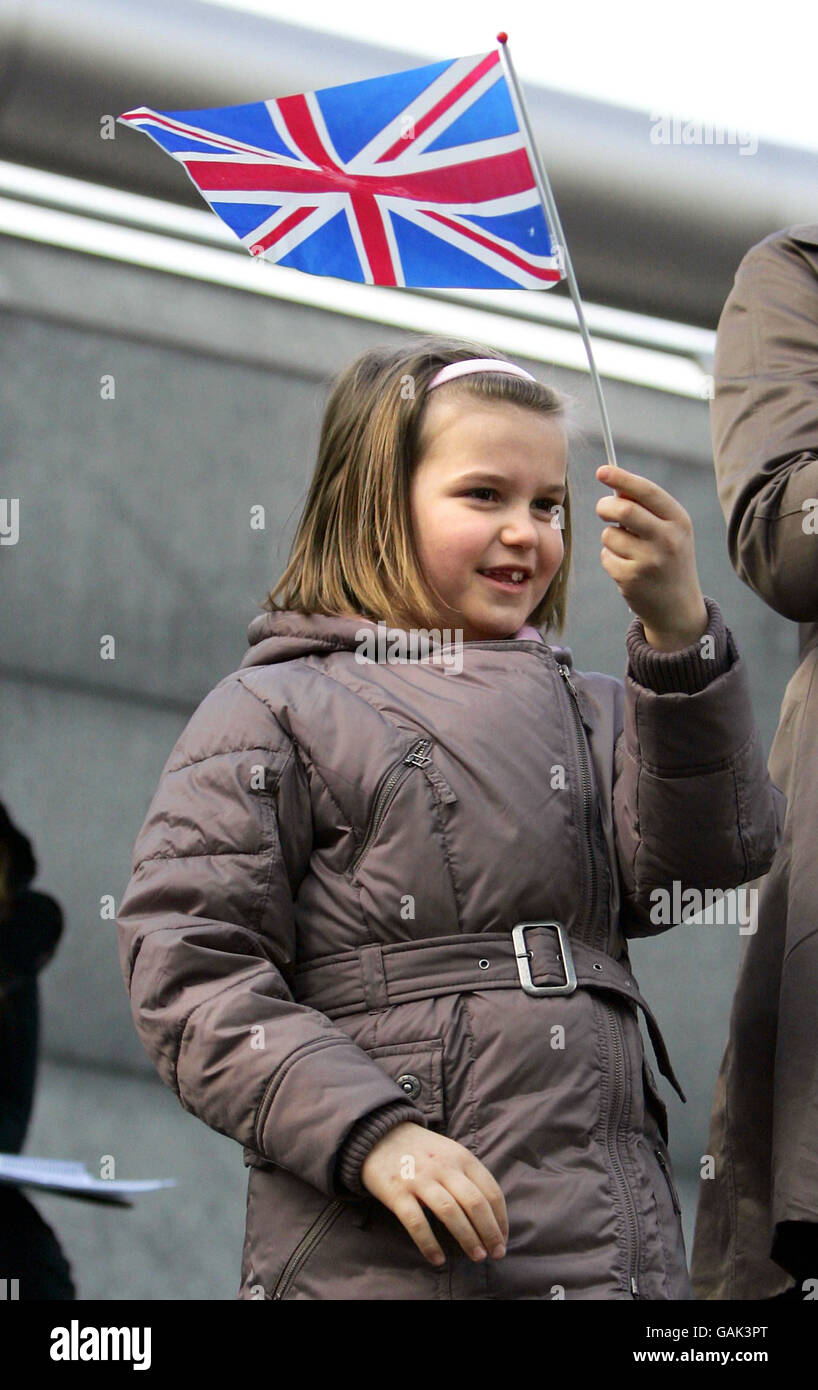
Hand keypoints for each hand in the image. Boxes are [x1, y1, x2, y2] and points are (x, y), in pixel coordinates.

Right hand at [360, 1120, 507, 1265]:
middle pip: (475, 1203)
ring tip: (477, 1256)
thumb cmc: (422, 1150)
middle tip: (496, 1254)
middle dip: (490, 1232)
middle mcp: (443, 1167)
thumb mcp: (451, 1152)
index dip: (500, 1219)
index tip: (503, 1239)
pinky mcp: (397, 1192)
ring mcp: (420, 1179)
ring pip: (450, 1212)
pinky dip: (429, 1244)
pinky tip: (438, 1259)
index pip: (491, 1191)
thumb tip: (492, 1214)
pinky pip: (417, 1223)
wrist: (380, 1134)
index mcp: (461, 1157)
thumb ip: (469, 1175)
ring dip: (467, 1238)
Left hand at [595, 464, 707, 649]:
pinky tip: (627, 568)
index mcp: (679, 521)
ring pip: (610, 534)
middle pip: (623, 509)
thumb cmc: (669, 560)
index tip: (602, 471)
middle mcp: (667, 539)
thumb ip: (647, 508)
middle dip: (605, 505)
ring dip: (610, 538)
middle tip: (603, 509)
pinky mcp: (631, 578)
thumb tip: (615, 486)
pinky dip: (610, 558)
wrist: (678, 607)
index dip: (622, 478)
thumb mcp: (670, 531)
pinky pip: (606, 556)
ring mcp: (649, 560)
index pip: (647, 492)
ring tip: (627, 550)